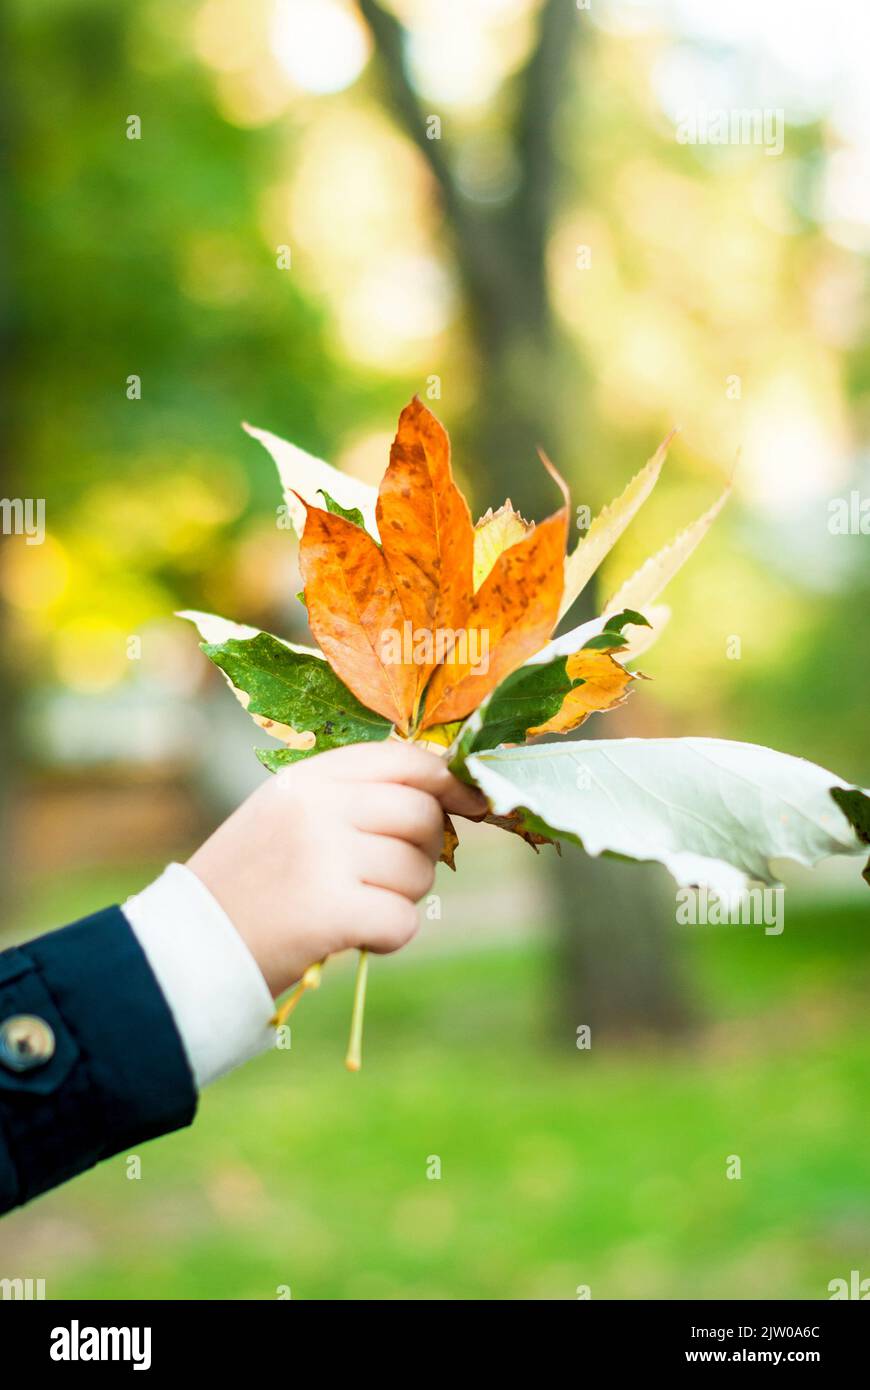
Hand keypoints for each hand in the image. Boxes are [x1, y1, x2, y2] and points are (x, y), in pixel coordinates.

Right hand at [186, 741, 485, 996]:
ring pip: (419, 872)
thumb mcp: (286, 816)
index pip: (405, 760)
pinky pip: (403, 921)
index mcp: (307, 778)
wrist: (187, 951)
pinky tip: (352, 937)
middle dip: (424, 850)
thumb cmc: (248, 885)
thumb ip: (353, 798)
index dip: (451, 780)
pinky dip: (389, 936)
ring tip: (352, 906)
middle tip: (384, 878)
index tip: (476, 802)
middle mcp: (317, 807)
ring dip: (401, 898)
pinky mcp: (331, 911)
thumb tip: (445, 796)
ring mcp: (323, 857)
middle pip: (422, 815)